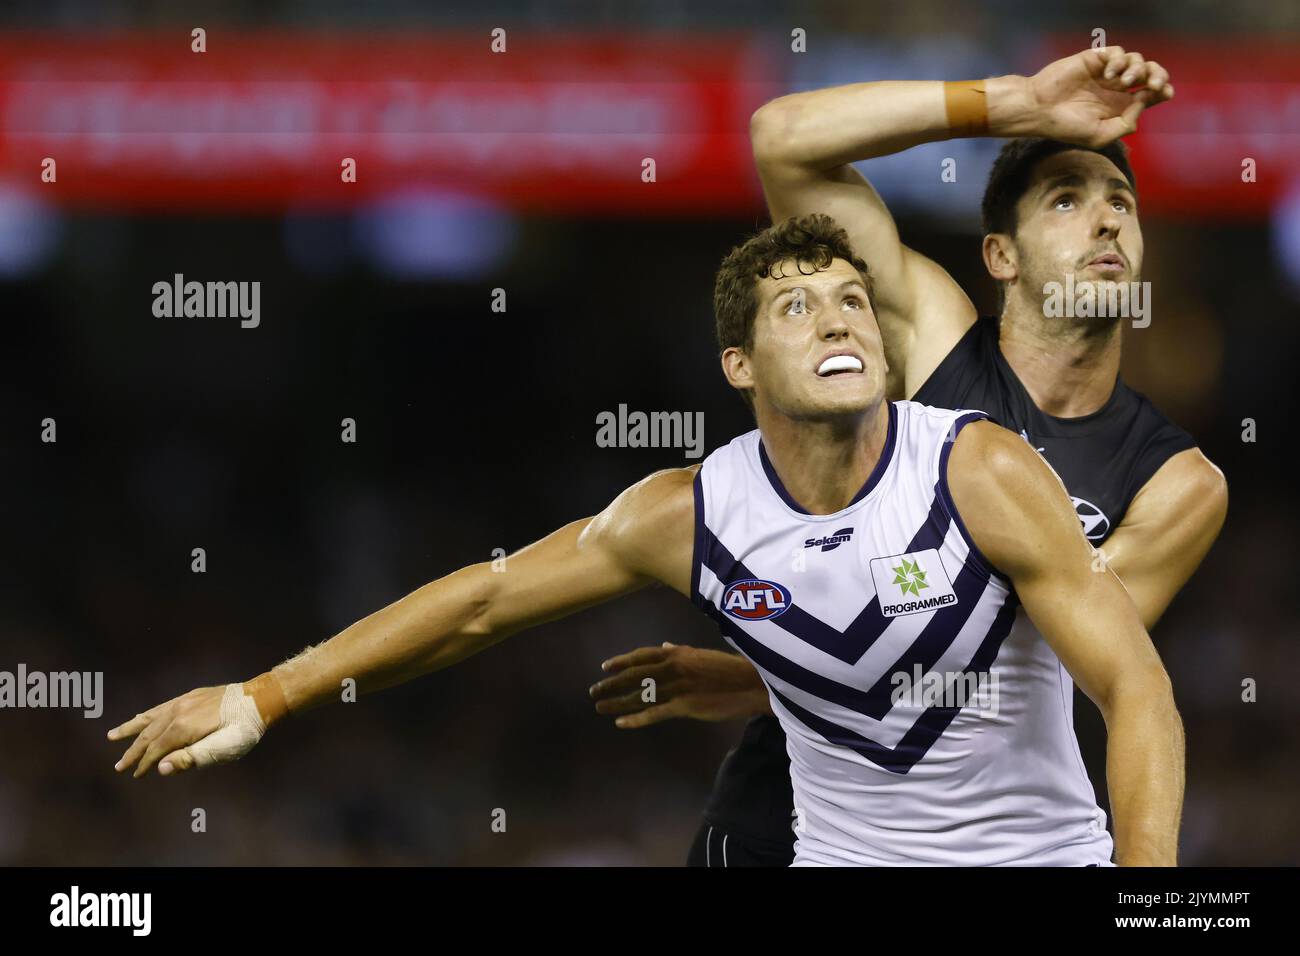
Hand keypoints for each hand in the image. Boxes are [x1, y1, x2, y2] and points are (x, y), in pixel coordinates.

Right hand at [108, 683, 266, 777]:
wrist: (259, 699)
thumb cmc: (243, 729)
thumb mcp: (222, 749)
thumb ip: (191, 759)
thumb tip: (161, 769)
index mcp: (183, 728)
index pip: (156, 750)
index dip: (145, 764)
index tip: (135, 775)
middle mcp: (177, 712)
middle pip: (149, 735)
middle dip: (133, 751)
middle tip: (118, 766)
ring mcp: (183, 701)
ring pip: (150, 718)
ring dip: (132, 729)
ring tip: (112, 736)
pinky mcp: (190, 696)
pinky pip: (161, 707)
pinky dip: (147, 714)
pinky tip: (142, 717)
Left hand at [589, 643, 769, 727]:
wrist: (749, 684)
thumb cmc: (727, 669)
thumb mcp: (701, 655)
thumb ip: (680, 651)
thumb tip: (664, 647)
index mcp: (676, 654)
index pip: (641, 656)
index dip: (621, 662)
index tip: (605, 668)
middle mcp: (671, 668)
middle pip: (633, 676)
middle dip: (611, 684)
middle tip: (594, 691)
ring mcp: (676, 688)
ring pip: (639, 695)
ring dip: (617, 702)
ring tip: (600, 707)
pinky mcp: (684, 707)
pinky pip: (654, 713)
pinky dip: (635, 719)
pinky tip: (621, 723)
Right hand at [1022, 46, 1173, 146]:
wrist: (1039, 110)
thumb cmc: (1066, 127)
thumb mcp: (1101, 136)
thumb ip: (1126, 123)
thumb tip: (1143, 100)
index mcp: (1120, 106)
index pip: (1150, 93)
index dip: (1162, 90)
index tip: (1164, 93)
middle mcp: (1116, 87)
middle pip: (1149, 73)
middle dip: (1157, 75)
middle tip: (1153, 84)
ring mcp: (1105, 72)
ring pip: (1136, 59)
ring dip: (1136, 68)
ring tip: (1123, 81)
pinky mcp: (1094, 59)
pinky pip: (1117, 52)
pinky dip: (1119, 60)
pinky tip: (1108, 74)